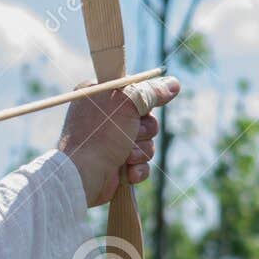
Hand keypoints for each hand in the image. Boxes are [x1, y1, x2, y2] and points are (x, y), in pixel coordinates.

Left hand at [58, 73, 179, 207]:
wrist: (84, 175)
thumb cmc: (101, 134)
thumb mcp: (127, 102)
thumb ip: (151, 92)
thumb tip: (174, 84)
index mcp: (99, 94)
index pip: (134, 90)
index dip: (144, 101)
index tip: (145, 106)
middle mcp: (104, 116)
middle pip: (145, 118)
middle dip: (144, 131)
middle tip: (133, 133)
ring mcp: (110, 141)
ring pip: (146, 142)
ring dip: (141, 151)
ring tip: (126, 156)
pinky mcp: (116, 163)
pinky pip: (141, 163)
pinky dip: (138, 168)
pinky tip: (128, 172)